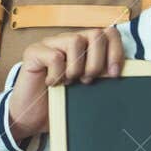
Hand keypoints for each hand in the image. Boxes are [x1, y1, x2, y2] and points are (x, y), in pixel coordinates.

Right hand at [5, 26, 123, 142]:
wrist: (30, 118)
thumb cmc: (60, 102)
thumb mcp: (87, 88)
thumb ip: (101, 75)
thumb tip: (119, 70)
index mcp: (84, 47)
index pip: (108, 33)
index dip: (116, 51)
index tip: (114, 74)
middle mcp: (67, 40)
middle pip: (95, 34)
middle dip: (97, 62)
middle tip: (87, 80)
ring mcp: (50, 44)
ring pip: (75, 41)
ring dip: (76, 67)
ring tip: (69, 82)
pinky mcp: (33, 52)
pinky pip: (54, 56)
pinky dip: (57, 74)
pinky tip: (52, 84)